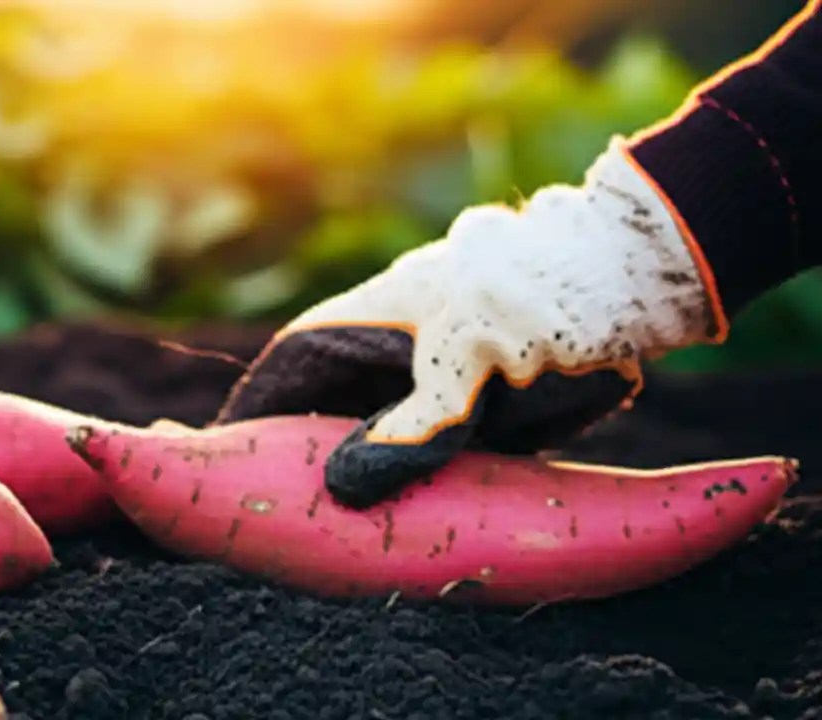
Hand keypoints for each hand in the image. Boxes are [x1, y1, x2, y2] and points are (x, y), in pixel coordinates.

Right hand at [215, 137, 726, 508]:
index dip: (256, 407)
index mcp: (373, 317)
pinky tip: (407, 512)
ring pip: (378, 424)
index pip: (291, 365)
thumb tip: (344, 486)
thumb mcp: (465, 366)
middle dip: (299, 446)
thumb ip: (409, 431)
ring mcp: (437, 369)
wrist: (627, 280)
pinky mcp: (480, 398)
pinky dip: (413, 474)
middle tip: (276, 504)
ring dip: (358, 465)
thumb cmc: (535, 309)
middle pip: (327, 400)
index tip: (226, 453)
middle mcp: (396, 343)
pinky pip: (428, 443)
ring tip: (333, 522)